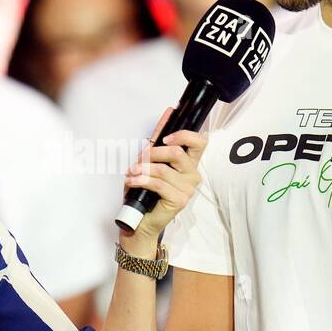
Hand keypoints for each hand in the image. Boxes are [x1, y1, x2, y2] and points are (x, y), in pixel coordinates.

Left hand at [121, 107, 207, 241]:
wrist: (140, 218)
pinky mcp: (179, 200)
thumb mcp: (150, 160)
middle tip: (140, 160)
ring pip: (163, 169)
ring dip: (142, 169)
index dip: (184, 135)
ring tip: (131, 174)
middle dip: (153, 153)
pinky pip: (158, 184)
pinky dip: (141, 180)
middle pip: (177, 153)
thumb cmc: (145, 190)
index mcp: (189, 163)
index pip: (200, 142)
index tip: (165, 138)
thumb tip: (169, 112)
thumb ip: (158, 139)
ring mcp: (188, 188)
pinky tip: (132, 181)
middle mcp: (193, 174)